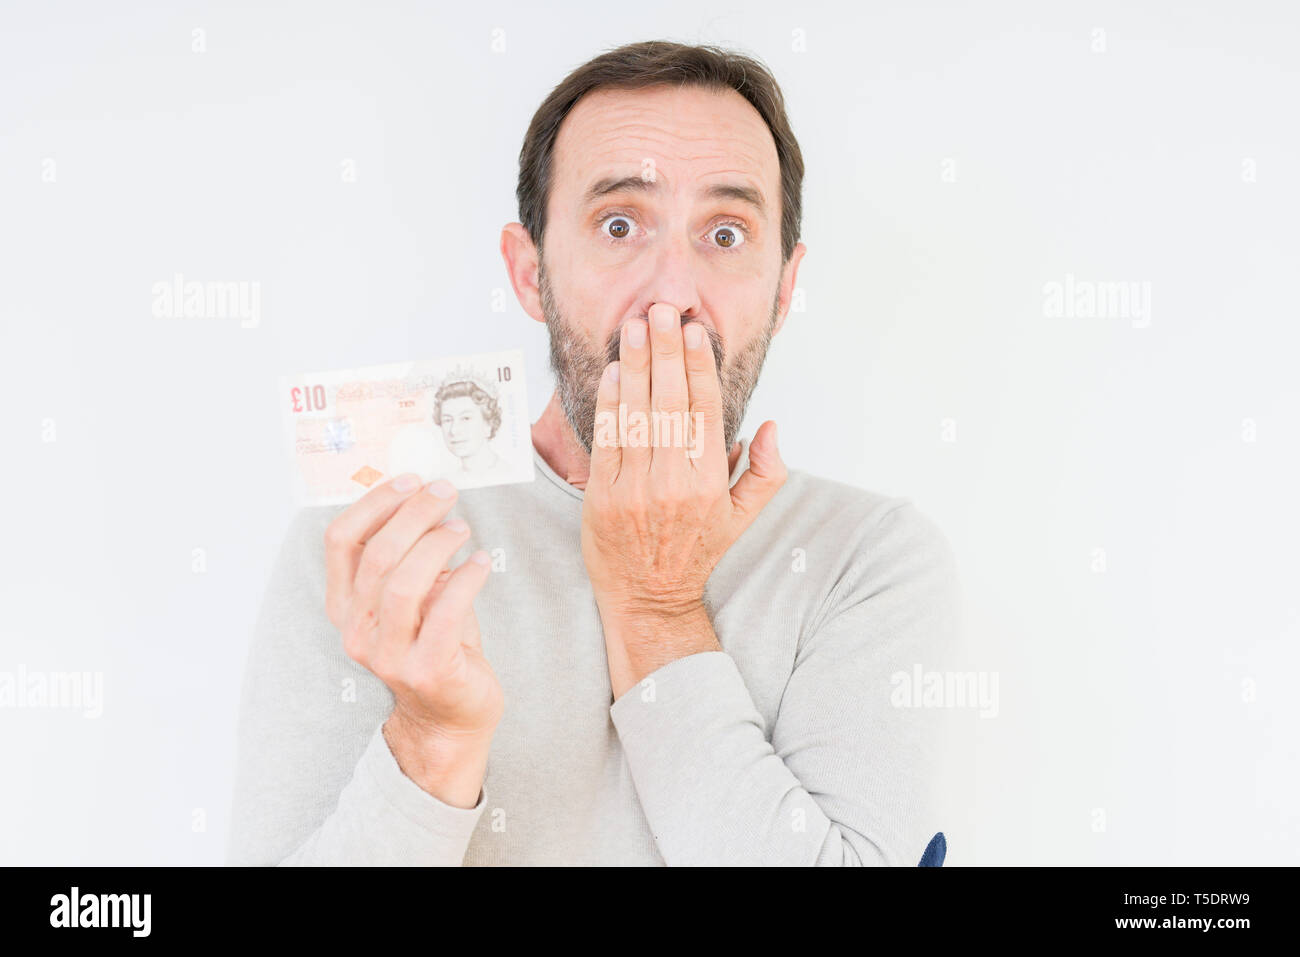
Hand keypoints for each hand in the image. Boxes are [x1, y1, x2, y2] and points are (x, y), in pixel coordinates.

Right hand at [324, 474, 501, 807]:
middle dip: (413, 512)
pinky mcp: (428, 669)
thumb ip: (409, 557)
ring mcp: (389, 654)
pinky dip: (466, 579)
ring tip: (462, 527)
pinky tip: (482, 562)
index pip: (341, 541)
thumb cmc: (435, 644)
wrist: (451, 716)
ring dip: (437, 544)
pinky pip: (444, 613)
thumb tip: (429, 496)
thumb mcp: (413, 597)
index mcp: (346, 605)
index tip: (409, 479)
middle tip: (445, 491)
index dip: (374, 502)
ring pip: (404, 582)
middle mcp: (358, 630)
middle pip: (377, 555)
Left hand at [580, 303, 786, 692]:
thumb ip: (764, 472)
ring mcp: (635, 487)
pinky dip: (610, 402)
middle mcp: (673, 481)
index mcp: (709, 482)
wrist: (648, 597)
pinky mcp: (603, 494)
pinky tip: (614, 371)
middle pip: (670, 402)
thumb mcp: (741, 517)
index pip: (705, 410)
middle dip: (666, 351)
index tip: (694, 331)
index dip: (699, 366)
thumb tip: (770, 427)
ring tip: (636, 326)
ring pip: (637, 414)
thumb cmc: (695, 552)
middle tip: (662, 311)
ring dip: (637, 365)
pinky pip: (607, 438)